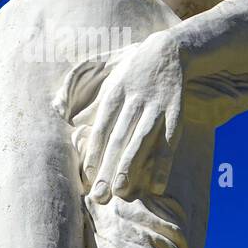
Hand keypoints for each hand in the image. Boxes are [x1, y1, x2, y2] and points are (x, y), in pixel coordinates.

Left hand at [79, 31, 184, 201]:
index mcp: (114, 94)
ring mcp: (156, 107)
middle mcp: (134, 101)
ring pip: (141, 140)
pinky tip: (157, 187)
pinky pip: (169, 143)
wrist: (169, 51)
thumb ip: (94, 105)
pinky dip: (164, 165)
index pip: (100, 129)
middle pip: (118, 139)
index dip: (93, 154)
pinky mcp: (176, 113)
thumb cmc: (134, 73)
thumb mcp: (110, 81)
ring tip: (120, 191)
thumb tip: (72, 128)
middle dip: (108, 168)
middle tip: (99, 196)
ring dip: (130, 167)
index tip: (87, 179)